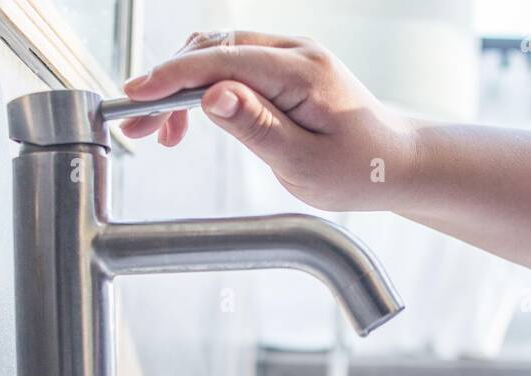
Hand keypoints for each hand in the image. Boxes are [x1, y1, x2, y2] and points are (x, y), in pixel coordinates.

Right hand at [121, 31, 417, 211]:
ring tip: (160, 132)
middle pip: (212, 51)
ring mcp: (289, 56)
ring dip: (181, 86)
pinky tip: (189, 119)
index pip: (223, 61)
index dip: (173, 76)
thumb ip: (257, 127)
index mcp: (302, 71)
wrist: (394, 163)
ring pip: (217, 56)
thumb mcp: (305, 162)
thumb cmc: (359, 169)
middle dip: (167, 83)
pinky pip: (232, 66)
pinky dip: (203, 88)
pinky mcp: (283, 70)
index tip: (136, 96)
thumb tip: (212, 96)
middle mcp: (294, 52)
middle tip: (137, 125)